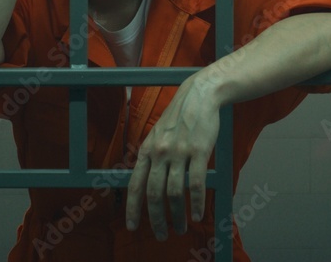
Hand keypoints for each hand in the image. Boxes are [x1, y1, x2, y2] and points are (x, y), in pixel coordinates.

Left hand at [125, 74, 221, 239]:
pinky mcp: (199, 151)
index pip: (134, 185)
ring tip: (181, 228)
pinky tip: (199, 214)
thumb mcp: (157, 135)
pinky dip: (196, 203)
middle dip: (156, 219)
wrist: (199, 96)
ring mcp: (179, 152)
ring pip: (174, 193)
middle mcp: (159, 153)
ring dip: (177, 216)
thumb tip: (146, 183)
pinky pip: (196, 184)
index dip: (132, 208)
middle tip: (160, 235)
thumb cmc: (179, 118)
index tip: (132, 226)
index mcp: (146, 150)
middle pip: (153, 194)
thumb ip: (151, 157)